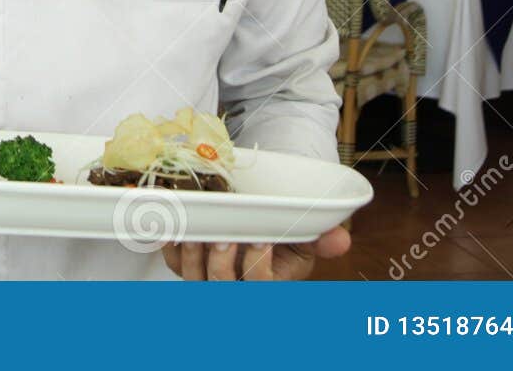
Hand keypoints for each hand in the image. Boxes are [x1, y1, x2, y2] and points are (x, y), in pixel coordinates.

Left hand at [162, 225, 348, 280]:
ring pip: (193, 276)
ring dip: (192, 253)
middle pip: (220, 286)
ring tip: (198, 230)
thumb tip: (341, 238)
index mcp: (265, 286)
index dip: (257, 266)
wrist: (255, 227)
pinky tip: (176, 226)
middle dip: (221, 263)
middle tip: (225, 238)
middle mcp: (232, 287)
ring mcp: (204, 277)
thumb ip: (323, 240)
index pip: (259, 286)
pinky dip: (171, 244)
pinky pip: (171, 260)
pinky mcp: (182, 263)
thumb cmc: (280, 239)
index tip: (262, 239)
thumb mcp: (305, 240)